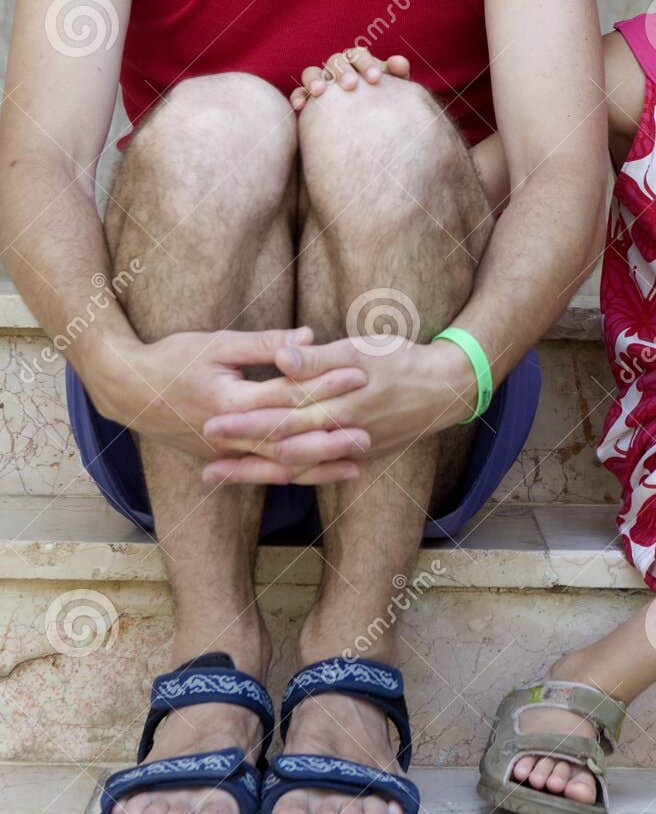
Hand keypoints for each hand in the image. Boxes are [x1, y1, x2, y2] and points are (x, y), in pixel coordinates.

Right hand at [103, 327, 371, 482]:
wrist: (128, 391)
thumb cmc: (173, 359)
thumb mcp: (218, 344)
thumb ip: (264, 344)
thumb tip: (307, 337)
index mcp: (231, 400)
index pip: (288, 392)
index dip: (325, 383)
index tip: (359, 374)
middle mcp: (229, 433)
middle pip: (289, 438)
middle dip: (331, 437)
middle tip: (370, 434)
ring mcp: (223, 452)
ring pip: (278, 465)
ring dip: (317, 466)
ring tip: (355, 465)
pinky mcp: (219, 459)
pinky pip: (260, 472)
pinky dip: (290, 475)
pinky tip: (315, 476)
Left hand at [200, 335, 479, 484]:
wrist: (447, 390)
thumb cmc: (402, 360)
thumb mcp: (361, 349)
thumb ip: (318, 359)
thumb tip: (282, 359)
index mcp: (335, 401)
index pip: (280, 412)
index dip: (244, 418)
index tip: (210, 420)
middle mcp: (337, 430)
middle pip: (279, 442)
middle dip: (238, 448)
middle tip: (201, 450)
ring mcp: (347, 447)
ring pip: (292, 464)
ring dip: (253, 470)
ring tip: (216, 475)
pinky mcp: (356, 454)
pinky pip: (315, 472)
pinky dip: (287, 476)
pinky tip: (264, 479)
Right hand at [290, 46, 410, 111]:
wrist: (367, 133)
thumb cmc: (383, 106)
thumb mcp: (394, 93)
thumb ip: (398, 76)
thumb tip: (399, 62)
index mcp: (358, 62)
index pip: (359, 55)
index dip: (367, 64)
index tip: (376, 79)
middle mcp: (337, 68)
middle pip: (335, 60)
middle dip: (342, 71)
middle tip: (351, 85)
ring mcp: (321, 81)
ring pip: (312, 72)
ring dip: (315, 79)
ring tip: (319, 92)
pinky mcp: (307, 98)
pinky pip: (299, 93)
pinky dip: (298, 97)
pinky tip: (300, 107)